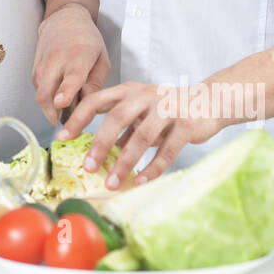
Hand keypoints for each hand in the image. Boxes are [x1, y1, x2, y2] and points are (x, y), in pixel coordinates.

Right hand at [32, 2, 109, 124]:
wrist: (64, 19)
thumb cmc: (87, 39)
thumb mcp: (101, 58)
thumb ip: (96, 83)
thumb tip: (89, 105)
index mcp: (78, 57)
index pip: (70, 77)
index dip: (65, 92)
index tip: (61, 103)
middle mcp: (57, 61)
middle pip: (47, 92)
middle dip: (52, 114)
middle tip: (64, 127)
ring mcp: (43, 65)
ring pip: (40, 95)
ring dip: (49, 110)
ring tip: (63, 115)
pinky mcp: (34, 69)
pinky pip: (38, 91)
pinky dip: (47, 100)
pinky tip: (57, 99)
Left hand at [57, 81, 222, 188]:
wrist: (211, 100)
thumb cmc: (169, 108)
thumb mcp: (141, 112)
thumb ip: (122, 128)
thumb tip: (98, 151)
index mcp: (129, 90)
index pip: (96, 100)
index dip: (78, 118)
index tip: (62, 137)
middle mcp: (145, 96)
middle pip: (116, 118)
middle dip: (99, 145)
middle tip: (87, 167)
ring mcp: (166, 109)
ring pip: (140, 137)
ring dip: (124, 163)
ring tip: (111, 183)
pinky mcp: (185, 125)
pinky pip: (166, 151)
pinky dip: (151, 169)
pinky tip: (140, 183)